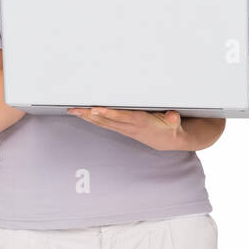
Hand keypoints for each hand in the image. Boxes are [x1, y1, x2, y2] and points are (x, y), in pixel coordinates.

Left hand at [66, 107, 185, 150]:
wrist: (168, 140)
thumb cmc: (170, 127)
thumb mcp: (174, 122)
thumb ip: (172, 119)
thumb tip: (172, 116)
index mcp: (139, 122)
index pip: (120, 116)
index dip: (108, 113)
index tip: (95, 108)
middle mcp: (128, 126)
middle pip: (105, 119)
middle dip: (89, 114)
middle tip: (75, 108)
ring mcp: (123, 129)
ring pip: (102, 122)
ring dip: (87, 116)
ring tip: (73, 110)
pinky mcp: (122, 129)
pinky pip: (104, 124)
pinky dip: (93, 119)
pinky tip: (84, 115)